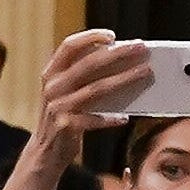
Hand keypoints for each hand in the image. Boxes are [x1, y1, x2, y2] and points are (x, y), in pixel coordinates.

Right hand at [36, 28, 154, 141]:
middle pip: (88, 64)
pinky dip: (110, 119)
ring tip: (145, 73)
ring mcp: (57, 108)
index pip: (69, 46)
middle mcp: (52, 88)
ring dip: (124, 79)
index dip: (90, 37)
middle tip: (141, 48)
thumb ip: (84, 76)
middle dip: (118, 53)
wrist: (44, 153)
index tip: (113, 36)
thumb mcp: (66, 93)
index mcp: (51, 74)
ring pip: (96, 89)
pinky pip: (94, 120)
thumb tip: (121, 61)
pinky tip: (124, 118)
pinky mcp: (65, 127)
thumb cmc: (63, 117)